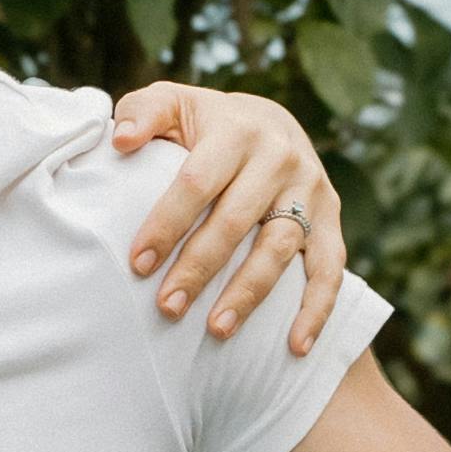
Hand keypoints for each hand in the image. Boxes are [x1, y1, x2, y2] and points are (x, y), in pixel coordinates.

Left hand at [111, 82, 348, 354]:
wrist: (270, 122)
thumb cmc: (203, 125)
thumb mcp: (172, 105)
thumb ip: (141, 114)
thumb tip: (119, 140)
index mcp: (236, 129)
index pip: (197, 181)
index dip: (167, 223)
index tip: (137, 263)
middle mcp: (279, 156)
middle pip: (236, 220)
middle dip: (198, 267)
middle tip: (167, 307)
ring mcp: (310, 189)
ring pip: (280, 247)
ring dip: (249, 292)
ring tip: (217, 329)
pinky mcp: (331, 219)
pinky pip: (329, 269)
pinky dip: (317, 309)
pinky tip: (295, 346)